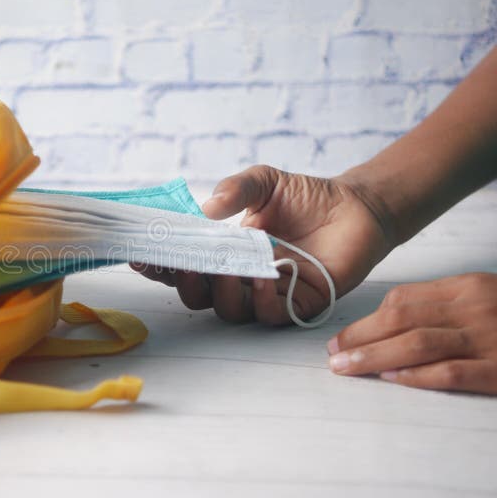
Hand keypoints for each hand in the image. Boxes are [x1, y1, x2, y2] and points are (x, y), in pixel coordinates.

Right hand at [132, 165, 392, 323]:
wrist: (356, 206)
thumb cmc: (306, 197)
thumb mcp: (264, 182)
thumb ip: (236, 189)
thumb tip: (206, 209)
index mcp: (225, 253)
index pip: (185, 267)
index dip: (161, 267)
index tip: (143, 257)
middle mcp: (240, 278)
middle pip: (199, 298)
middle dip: (188, 284)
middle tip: (190, 265)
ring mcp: (267, 294)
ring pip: (229, 311)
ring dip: (223, 292)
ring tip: (230, 269)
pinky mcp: (299, 304)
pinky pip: (270, 315)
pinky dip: (261, 299)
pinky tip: (264, 277)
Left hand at [327, 273, 496, 393]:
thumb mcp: (487, 297)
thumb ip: (446, 305)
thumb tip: (390, 318)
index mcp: (467, 287)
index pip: (403, 298)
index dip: (367, 319)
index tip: (345, 336)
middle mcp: (473, 309)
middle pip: (401, 319)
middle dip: (359, 336)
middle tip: (333, 353)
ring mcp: (488, 340)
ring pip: (417, 344)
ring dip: (374, 356)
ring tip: (346, 367)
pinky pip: (451, 372)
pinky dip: (417, 376)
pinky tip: (390, 379)